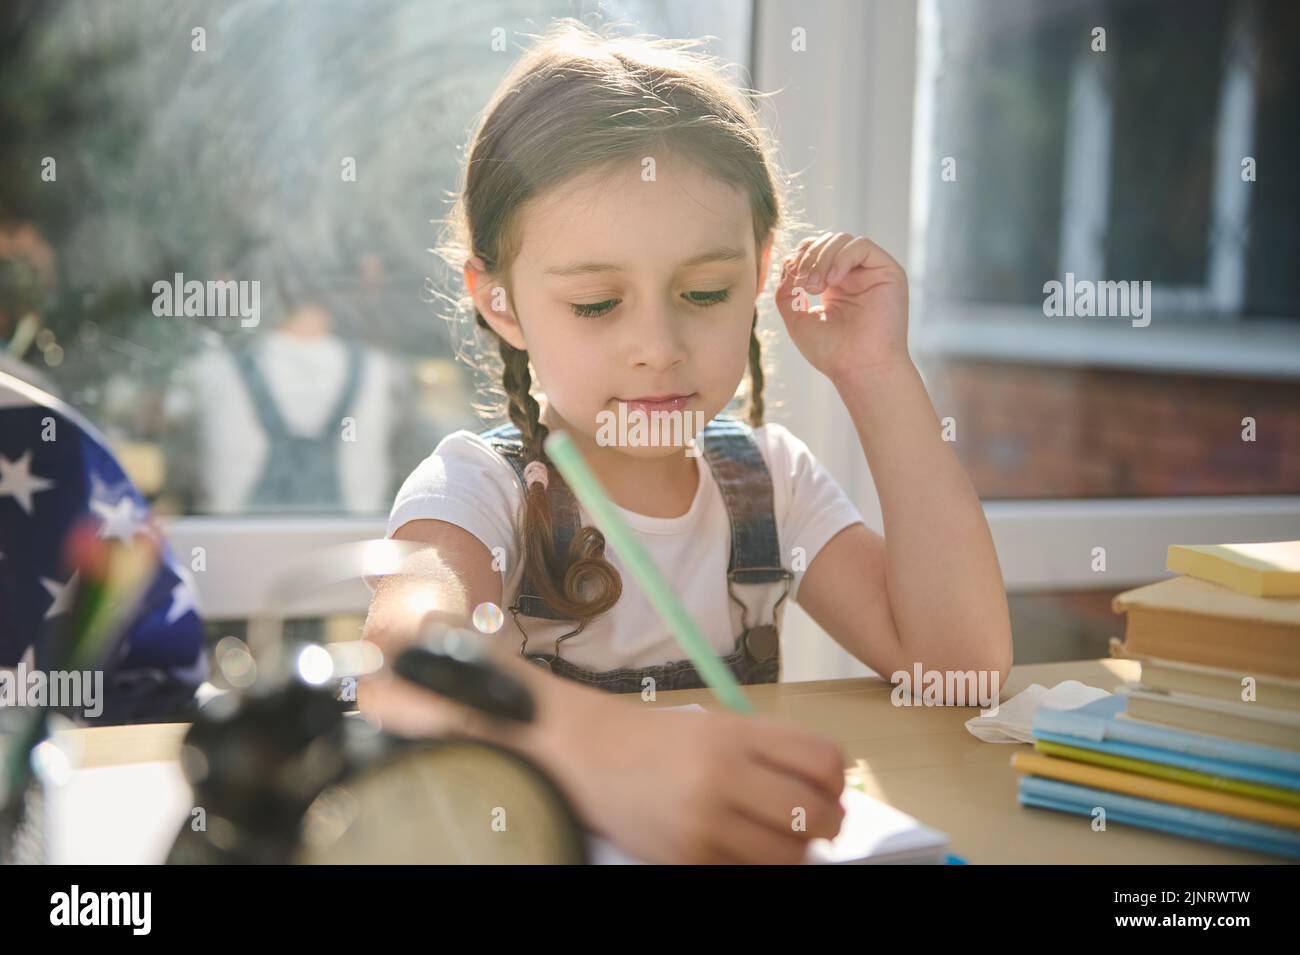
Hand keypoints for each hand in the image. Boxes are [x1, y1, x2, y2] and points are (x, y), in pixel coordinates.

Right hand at [361, 654, 847, 863]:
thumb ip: (769, 751)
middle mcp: (724, 774)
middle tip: (814, 827)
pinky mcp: (684, 857)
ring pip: (788, 855)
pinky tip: (736, 850)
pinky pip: (743, 874)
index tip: (829, 791)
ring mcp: (704, 819)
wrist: (587, 754)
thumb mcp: (716, 726)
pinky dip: (750, 867)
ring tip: (772, 840)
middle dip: (826, 826)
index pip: (825, 760)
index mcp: (738, 733)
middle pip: (815, 813)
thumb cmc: (655, 741)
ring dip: (792, 854)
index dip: (838, 782)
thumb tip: (826, 796)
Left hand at [774, 231, 911, 381]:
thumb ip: (787, 290)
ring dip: (822, 258)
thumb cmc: (831, 351)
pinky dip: (842, 258)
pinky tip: (833, 281)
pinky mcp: (888, 271)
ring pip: (842, 240)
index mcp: (834, 285)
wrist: (859, 368)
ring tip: (815, 287)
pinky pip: (862, 246)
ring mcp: (871, 273)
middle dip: (809, 258)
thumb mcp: (796, 318)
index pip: (815, 251)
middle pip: (826, 242)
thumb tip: (787, 262)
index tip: (790, 276)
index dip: (800, 256)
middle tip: (804, 286)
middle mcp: (854, 276)